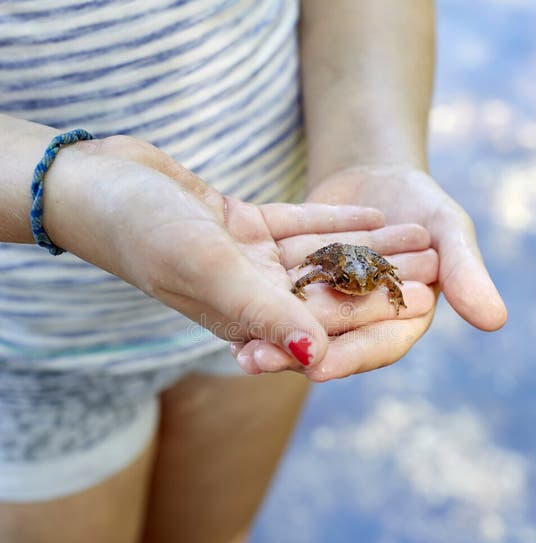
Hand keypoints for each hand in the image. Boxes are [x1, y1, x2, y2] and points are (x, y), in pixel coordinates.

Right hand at [45, 136, 407, 368]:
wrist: (93, 184)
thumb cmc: (141, 231)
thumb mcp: (207, 270)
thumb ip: (263, 314)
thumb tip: (316, 359)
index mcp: (241, 318)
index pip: (322, 323)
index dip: (374, 313)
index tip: (424, 303)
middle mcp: (246, 295)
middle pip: (329, 291)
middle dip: (381, 278)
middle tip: (436, 264)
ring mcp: (241, 261)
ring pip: (319, 258)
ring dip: (367, 247)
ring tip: (419, 233)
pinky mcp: (236, 226)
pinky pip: (295, 227)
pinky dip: (333, 222)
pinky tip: (373, 216)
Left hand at [233, 165, 505, 379]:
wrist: (378, 177)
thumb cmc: (423, 206)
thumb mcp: (448, 232)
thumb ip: (467, 272)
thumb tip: (496, 320)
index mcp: (398, 323)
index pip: (375, 346)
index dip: (349, 356)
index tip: (319, 367)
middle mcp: (355, 326)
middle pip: (324, 344)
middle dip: (290, 353)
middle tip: (254, 360)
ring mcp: (319, 310)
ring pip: (290, 326)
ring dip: (262, 336)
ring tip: (232, 346)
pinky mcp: (291, 289)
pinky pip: (269, 298)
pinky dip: (250, 302)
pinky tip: (217, 308)